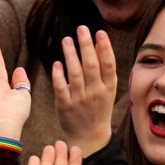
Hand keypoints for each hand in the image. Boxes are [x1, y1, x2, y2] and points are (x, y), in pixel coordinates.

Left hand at [53, 26, 118, 152]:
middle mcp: (95, 92)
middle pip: (91, 65)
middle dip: (86, 45)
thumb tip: (99, 42)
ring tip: (66, 40)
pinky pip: (61, 89)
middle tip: (81, 28)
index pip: (108, 64)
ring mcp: (80, 100)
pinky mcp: (65, 106)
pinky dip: (59, 76)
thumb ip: (103, 68)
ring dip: (71, 55)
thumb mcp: (107, 89)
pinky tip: (57, 64)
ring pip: (75, 74)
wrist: (90, 136)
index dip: (104, 47)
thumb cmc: (99, 107)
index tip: (99, 32)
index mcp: (108, 87)